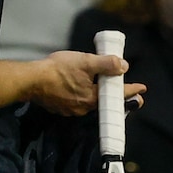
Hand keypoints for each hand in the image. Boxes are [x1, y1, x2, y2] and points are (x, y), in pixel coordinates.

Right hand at [27, 51, 144, 116]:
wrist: (31, 80)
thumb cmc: (57, 70)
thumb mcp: (85, 61)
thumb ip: (106, 64)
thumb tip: (123, 66)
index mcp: (93, 98)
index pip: (117, 95)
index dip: (131, 90)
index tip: (142, 89)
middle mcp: (84, 108)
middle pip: (104, 101)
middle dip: (114, 95)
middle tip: (124, 89)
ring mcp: (71, 110)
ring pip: (90, 102)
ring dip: (96, 94)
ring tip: (99, 84)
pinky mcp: (60, 107)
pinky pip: (77, 102)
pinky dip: (82, 95)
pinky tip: (79, 86)